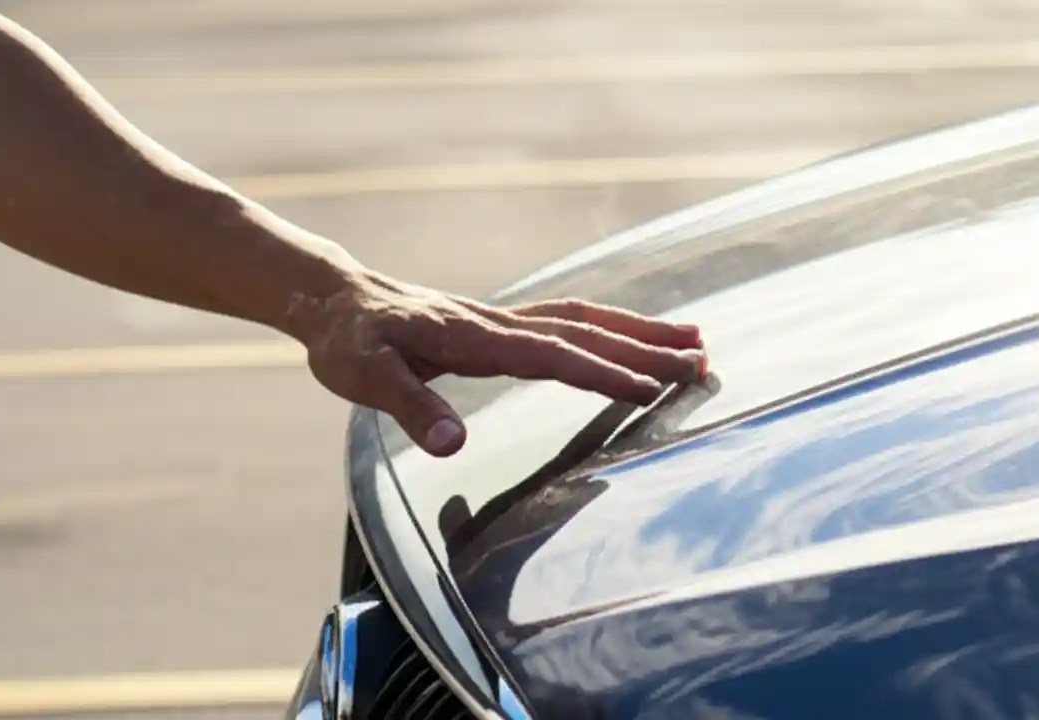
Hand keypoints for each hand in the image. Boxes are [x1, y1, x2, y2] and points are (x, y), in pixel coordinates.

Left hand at [292, 271, 706, 456]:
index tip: (653, 389)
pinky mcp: (496, 323)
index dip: (603, 374)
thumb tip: (452, 444)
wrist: (335, 299)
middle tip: (703, 362)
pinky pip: (564, 318)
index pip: (552, 356)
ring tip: (691, 338)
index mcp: (473, 338)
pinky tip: (625, 335)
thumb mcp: (365, 377)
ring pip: (582, 318)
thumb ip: (410, 407)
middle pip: (583, 332)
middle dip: (644, 348)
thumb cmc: (349, 342)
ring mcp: (500, 319)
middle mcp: (497, 322)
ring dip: (637, 329)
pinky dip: (606, 325)